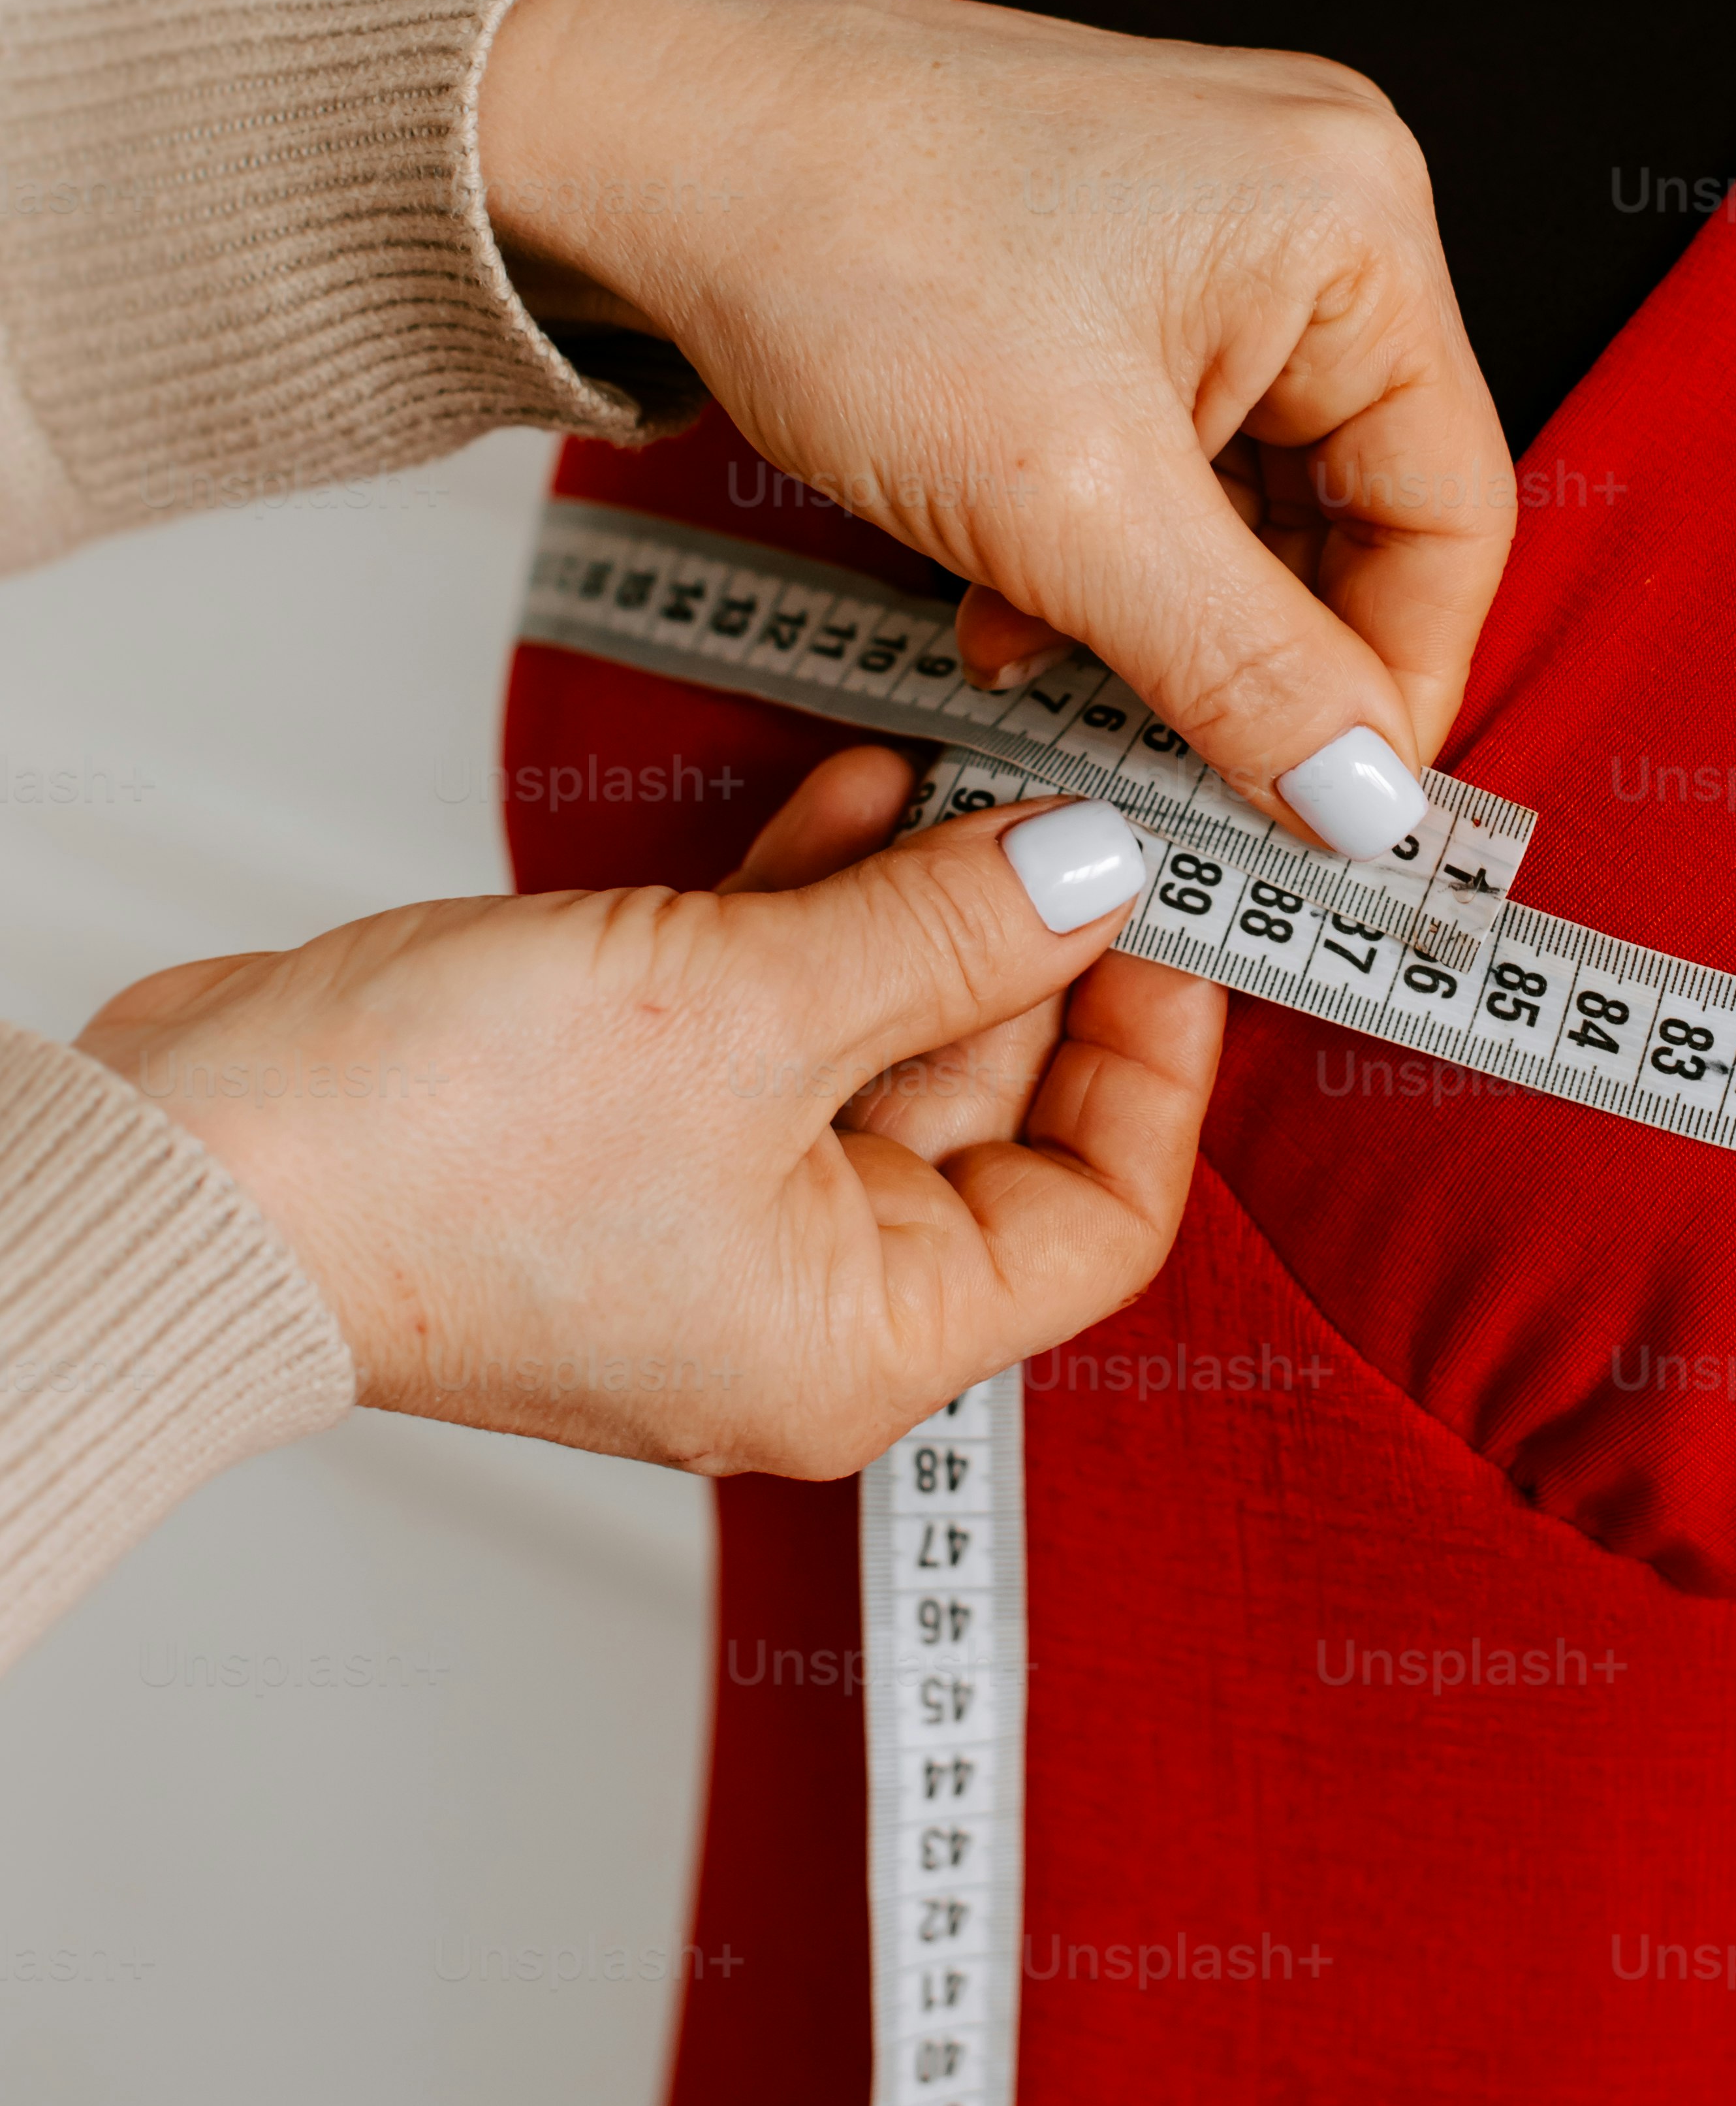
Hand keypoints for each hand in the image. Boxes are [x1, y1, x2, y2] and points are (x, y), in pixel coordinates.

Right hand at [74, 755, 1222, 1475]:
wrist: (195, 1156)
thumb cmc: (435, 1155)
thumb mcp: (744, 1013)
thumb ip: (940, 937)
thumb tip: (1096, 870)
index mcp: (861, 1340)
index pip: (1095, 1220)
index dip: (1152, 1060)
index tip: (1171, 910)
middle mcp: (800, 1294)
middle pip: (992, 1114)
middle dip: (1038, 946)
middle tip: (1088, 797)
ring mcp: (709, 1207)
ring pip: (881, 1040)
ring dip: (930, 903)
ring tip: (981, 765)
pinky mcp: (626, 1118)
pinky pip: (775, 1013)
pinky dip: (821, 907)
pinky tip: (863, 788)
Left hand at [478, 0, 1516, 852]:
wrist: (645, 136)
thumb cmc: (846, 252)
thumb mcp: (1065, 510)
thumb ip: (1242, 673)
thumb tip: (1369, 814)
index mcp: (1358, 221)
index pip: (1452, 513)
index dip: (1390, 688)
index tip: (1315, 817)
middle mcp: (1321, 188)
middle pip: (1359, 498)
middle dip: (1250, 643)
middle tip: (1159, 758)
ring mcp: (1224, 204)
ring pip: (1254, 482)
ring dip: (1159, 602)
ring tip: (1035, 652)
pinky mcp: (1128, 237)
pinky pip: (1174, 430)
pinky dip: (1105, 534)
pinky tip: (1006, 589)